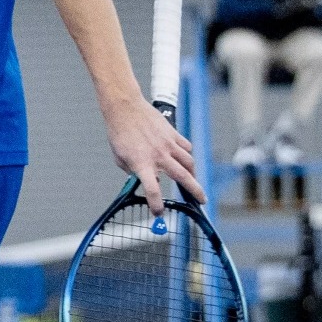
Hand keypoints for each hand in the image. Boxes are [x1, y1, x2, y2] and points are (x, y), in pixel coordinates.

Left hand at [104, 93, 201, 215]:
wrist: (125, 108)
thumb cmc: (120, 133)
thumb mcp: (120, 159)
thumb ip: (134, 172)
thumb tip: (151, 180)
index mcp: (142, 164)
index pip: (152, 190)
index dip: (156, 205)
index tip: (159, 212)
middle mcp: (158, 156)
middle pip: (183, 178)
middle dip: (195, 192)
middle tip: (202, 201)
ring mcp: (168, 144)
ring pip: (189, 163)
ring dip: (193, 174)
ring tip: (193, 181)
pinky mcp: (173, 134)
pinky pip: (186, 148)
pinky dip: (188, 155)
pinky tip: (185, 159)